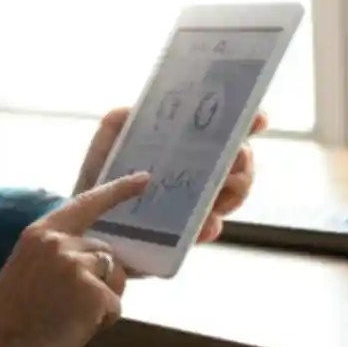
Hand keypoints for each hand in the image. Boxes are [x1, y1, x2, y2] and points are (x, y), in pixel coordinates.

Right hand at [0, 173, 150, 346]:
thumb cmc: (12, 313)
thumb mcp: (29, 267)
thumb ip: (59, 253)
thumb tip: (100, 258)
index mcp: (41, 233)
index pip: (85, 203)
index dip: (118, 191)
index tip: (144, 179)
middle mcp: (61, 243)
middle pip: (105, 251)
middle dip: (99, 276)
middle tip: (69, 303)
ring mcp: (78, 266)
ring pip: (114, 277)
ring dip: (102, 298)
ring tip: (70, 315)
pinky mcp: (94, 293)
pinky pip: (115, 304)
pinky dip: (103, 320)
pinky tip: (75, 326)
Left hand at [72, 108, 266, 243]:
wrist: (88, 222)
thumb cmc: (101, 177)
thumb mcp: (105, 145)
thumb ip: (116, 124)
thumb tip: (131, 110)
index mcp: (185, 147)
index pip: (227, 132)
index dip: (248, 124)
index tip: (258, 120)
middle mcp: (199, 175)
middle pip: (240, 165)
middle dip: (243, 160)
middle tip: (235, 157)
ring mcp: (197, 206)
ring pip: (234, 196)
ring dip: (234, 191)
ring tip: (224, 186)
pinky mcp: (187, 236)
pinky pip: (208, 231)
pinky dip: (209, 226)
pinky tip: (205, 223)